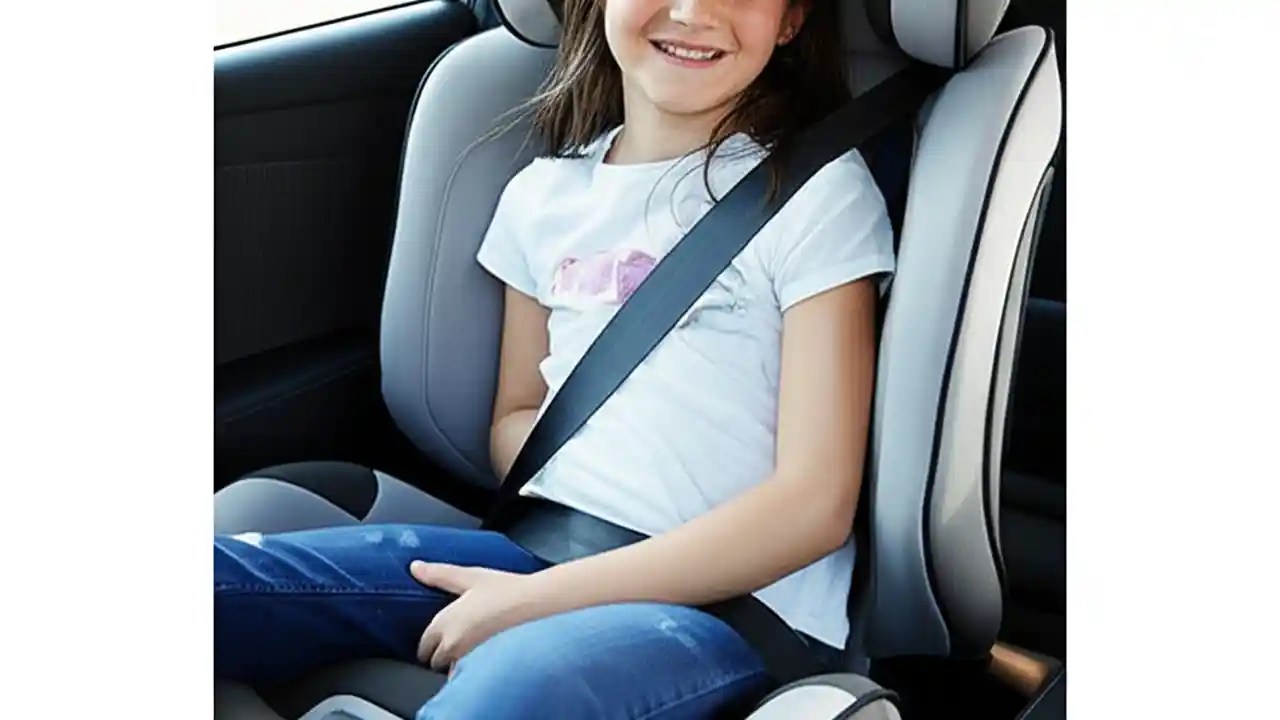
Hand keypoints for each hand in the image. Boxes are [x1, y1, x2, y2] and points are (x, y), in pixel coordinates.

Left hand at [409, 561, 545, 672]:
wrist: (541, 605)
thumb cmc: (508, 590)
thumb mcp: (471, 577)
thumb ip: (439, 574)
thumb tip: (416, 567)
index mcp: (445, 622)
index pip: (424, 646)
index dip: (432, 642)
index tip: (443, 636)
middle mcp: (453, 644)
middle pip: (436, 661)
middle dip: (444, 654)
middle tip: (462, 639)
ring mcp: (470, 658)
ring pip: (454, 669)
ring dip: (460, 661)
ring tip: (477, 646)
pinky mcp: (487, 667)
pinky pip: (473, 674)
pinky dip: (476, 667)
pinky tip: (489, 653)